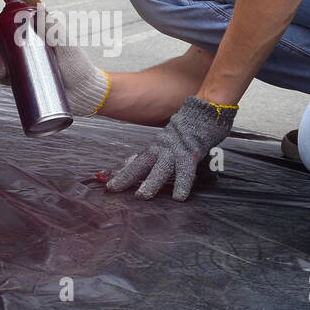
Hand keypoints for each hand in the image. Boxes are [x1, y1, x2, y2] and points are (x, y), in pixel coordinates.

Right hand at [0, 10, 109, 116]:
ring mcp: (22, 60)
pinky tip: (2, 73)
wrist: (81, 91)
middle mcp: (27, 43)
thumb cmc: (76, 64)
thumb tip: (39, 7)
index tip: (4, 0)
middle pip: (2, 35)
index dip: (8, 7)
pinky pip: (3, 74)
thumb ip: (52, 26)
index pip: (18, 15)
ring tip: (0, 62)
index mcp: (37, 30)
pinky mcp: (20, 77)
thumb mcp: (65, 42)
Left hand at [102, 96, 235, 200]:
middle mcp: (162, 148)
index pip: (135, 160)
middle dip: (126, 176)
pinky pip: (186, 171)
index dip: (120, 170)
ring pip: (161, 168)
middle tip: (112, 188)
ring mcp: (175, 150)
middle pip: (141, 163)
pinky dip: (182, 184)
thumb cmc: (187, 130)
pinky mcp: (191, 153)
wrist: (205, 112)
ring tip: (142, 196)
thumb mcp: (166, 141)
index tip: (103, 179)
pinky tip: (179, 197)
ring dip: (151, 182)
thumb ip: (153, 154)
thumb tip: (132, 164)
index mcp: (156, 146)